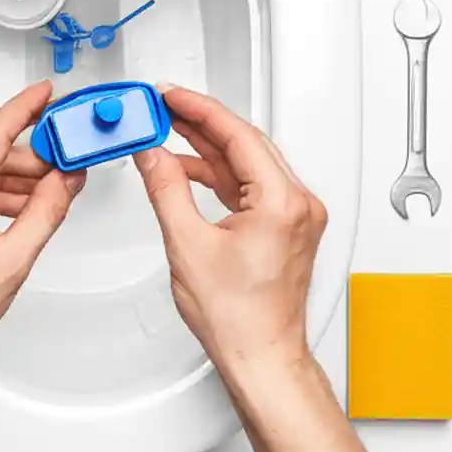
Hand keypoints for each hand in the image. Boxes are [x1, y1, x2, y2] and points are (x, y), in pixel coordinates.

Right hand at [132, 84, 326, 368]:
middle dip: (202, 123)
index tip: (171, 96)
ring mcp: (297, 215)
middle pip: (246, 144)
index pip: (237, 135)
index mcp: (282, 203)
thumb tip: (152, 154)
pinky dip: (220, 175)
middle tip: (166, 107)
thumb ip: (166, 189)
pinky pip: (253, 186)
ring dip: (209, 149)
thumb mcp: (187, 244)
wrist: (261, 356)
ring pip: (249, 163)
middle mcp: (299, 204)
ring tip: (170, 134)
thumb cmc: (238, 318)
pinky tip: (190, 170)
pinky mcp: (288, 227)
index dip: (198, 110)